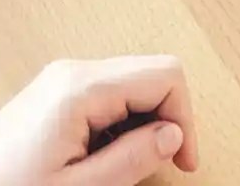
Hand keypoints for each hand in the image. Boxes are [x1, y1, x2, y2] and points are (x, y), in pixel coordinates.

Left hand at [0, 56, 200, 185]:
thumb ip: (133, 158)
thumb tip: (173, 135)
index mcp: (81, 88)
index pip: (165, 75)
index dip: (185, 117)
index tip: (182, 159)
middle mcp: (72, 72)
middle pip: (152, 73)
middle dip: (167, 117)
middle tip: (159, 163)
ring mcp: (61, 80)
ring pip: (133, 84)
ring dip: (143, 123)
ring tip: (123, 166)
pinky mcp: (54, 94)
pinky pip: (108, 95)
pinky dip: (120, 123)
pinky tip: (102, 157)